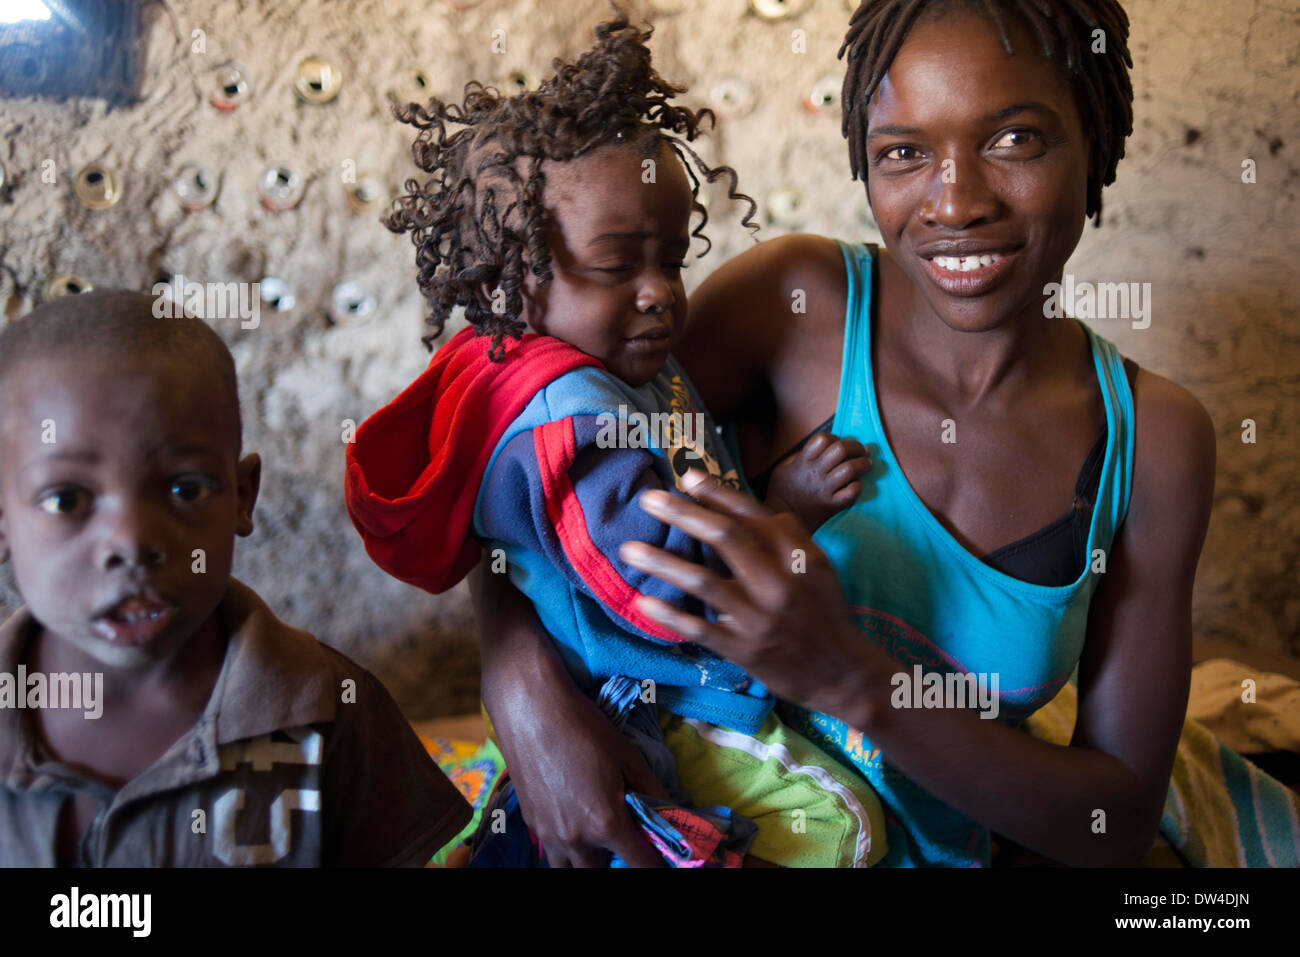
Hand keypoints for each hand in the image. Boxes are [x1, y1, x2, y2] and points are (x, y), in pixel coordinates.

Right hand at [493, 684, 670, 867]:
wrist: (530, 708)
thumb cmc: (584, 727)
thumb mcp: (627, 756)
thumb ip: (651, 791)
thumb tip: (670, 811)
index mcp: (605, 824)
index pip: (639, 865)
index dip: (654, 865)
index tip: (660, 859)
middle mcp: (575, 839)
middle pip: (599, 873)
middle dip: (616, 861)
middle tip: (626, 840)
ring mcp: (548, 834)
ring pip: (570, 869)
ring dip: (587, 861)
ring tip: (597, 837)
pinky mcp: (531, 823)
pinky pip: (551, 851)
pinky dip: (566, 848)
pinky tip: (573, 821)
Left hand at [618, 470, 885, 721]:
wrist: (843, 675)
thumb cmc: (827, 614)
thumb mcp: (821, 568)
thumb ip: (791, 536)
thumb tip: (755, 509)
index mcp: (798, 557)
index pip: (753, 515)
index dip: (718, 493)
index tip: (688, 476)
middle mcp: (777, 584)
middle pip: (724, 537)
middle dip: (682, 513)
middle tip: (649, 499)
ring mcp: (757, 618)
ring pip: (703, 582)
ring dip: (662, 562)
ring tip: (628, 549)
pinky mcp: (743, 650)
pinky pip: (698, 629)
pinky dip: (669, 615)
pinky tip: (643, 601)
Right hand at [765, 432, 871, 530]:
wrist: (782, 519)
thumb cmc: (782, 492)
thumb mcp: (782, 468)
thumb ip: (800, 456)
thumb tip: (822, 447)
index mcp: (803, 462)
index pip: (823, 439)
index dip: (835, 437)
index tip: (838, 443)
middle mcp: (814, 473)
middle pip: (840, 449)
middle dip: (856, 446)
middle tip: (863, 450)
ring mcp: (824, 489)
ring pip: (849, 469)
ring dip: (863, 464)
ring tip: (867, 464)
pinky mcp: (832, 505)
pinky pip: (851, 492)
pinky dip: (857, 486)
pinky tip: (856, 484)